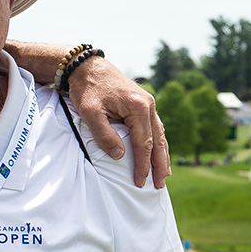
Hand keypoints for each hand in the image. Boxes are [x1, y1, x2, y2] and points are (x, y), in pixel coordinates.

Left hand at [68, 57, 169, 187]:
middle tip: (159, 185)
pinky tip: (158, 151)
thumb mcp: (90, 113)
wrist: (87, 67)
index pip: (144, 143)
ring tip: (163, 173)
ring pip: (159, 134)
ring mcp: (148, 103)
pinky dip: (157, 141)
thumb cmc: (87, 89)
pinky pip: (154, 127)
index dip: (143, 165)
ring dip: (162, 154)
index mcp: (138, 108)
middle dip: (159, 164)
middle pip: (158, 141)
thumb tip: (120, 155)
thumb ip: (105, 135)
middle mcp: (148, 105)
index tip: (140, 182)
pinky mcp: (143, 103)